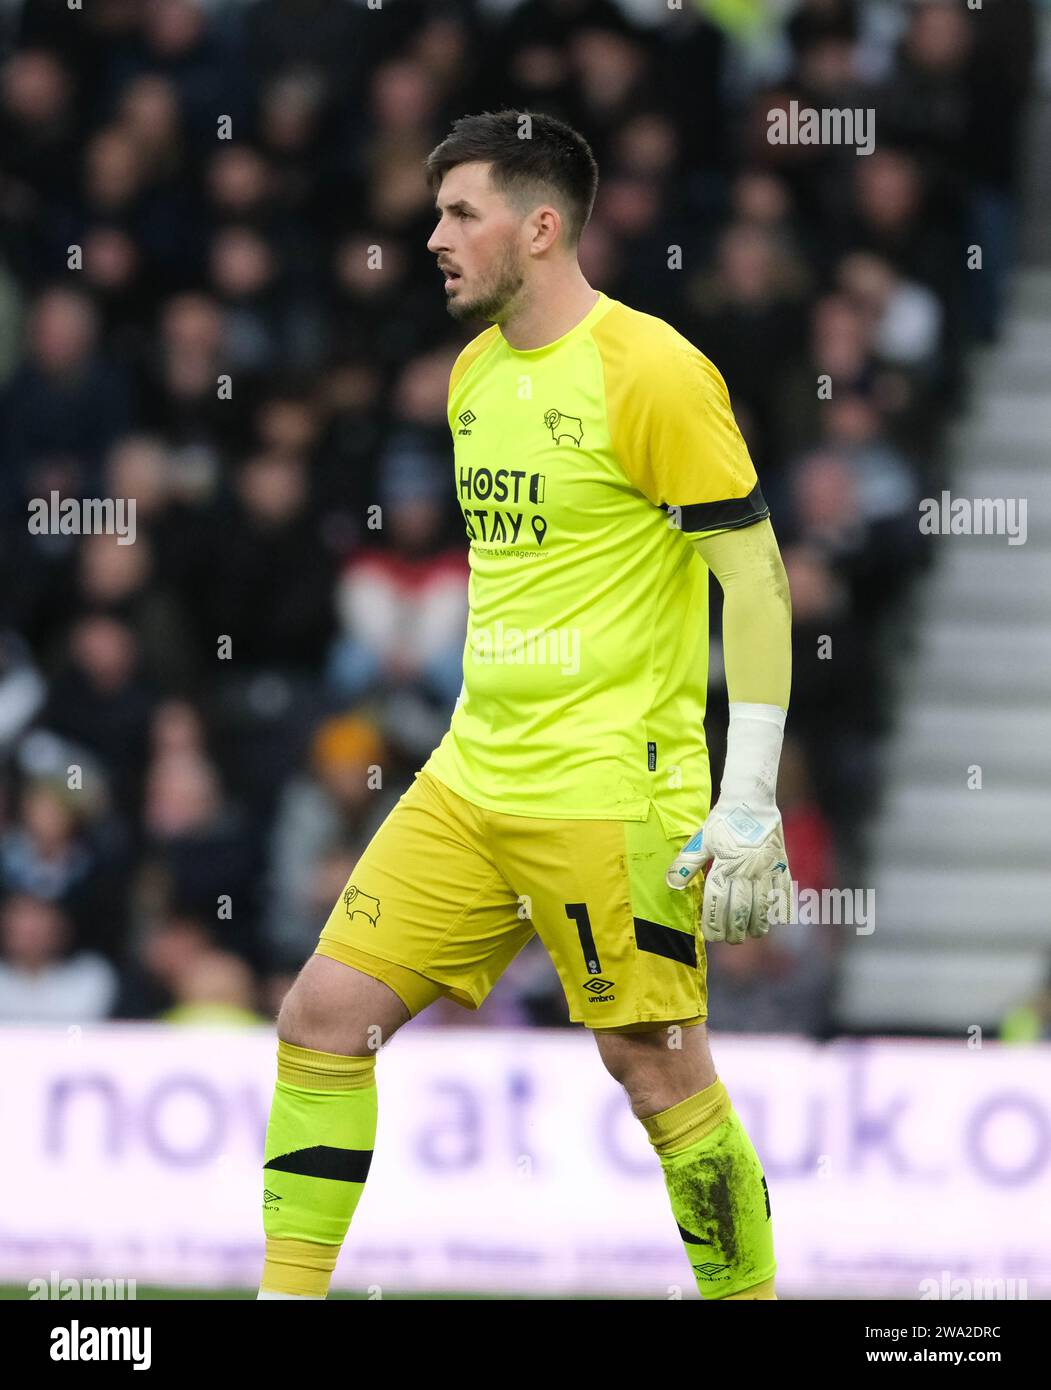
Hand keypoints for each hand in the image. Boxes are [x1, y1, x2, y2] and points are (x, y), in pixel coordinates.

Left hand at [666, 803, 789, 943]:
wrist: (751, 801)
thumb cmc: (723, 821)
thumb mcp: (701, 840)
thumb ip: (687, 864)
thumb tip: (672, 884)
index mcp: (724, 865)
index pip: (717, 902)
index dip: (714, 923)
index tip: (712, 936)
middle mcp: (746, 870)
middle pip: (741, 909)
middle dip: (735, 929)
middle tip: (732, 940)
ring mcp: (766, 868)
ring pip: (764, 904)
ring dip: (758, 923)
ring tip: (753, 934)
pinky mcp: (781, 864)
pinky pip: (784, 890)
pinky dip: (780, 907)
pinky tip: (774, 918)